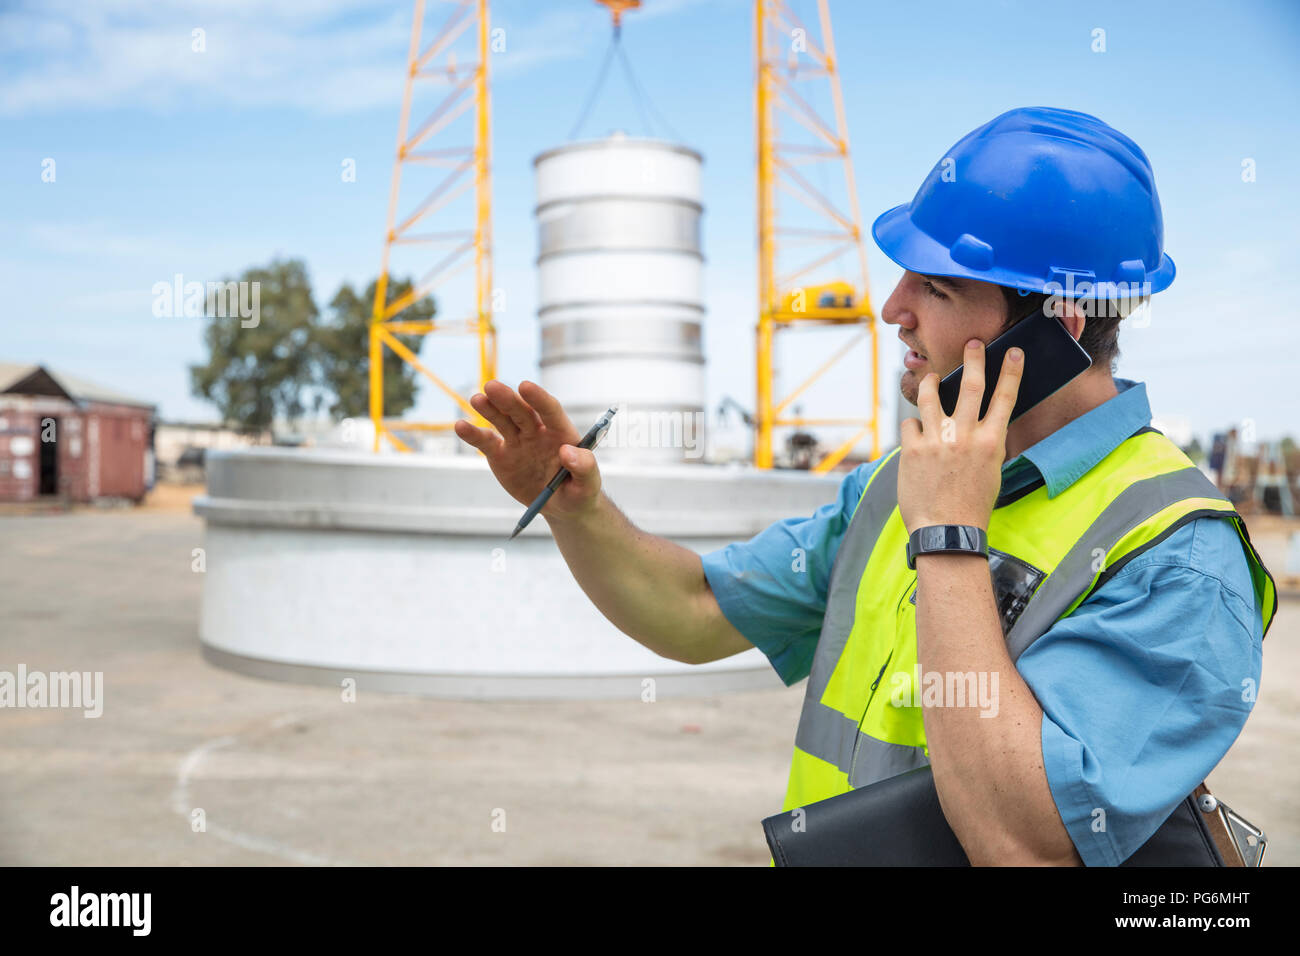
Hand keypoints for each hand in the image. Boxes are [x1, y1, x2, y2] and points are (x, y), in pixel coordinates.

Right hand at [453, 380, 602, 519]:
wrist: (560, 506)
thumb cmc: (579, 492)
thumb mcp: (588, 485)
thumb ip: (584, 467)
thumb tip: (568, 451)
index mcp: (561, 433)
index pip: (550, 410)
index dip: (538, 398)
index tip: (525, 386)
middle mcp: (537, 431)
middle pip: (522, 411)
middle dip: (508, 399)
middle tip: (492, 387)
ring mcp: (517, 441)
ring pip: (502, 420)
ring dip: (489, 409)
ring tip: (477, 399)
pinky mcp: (500, 454)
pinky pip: (485, 441)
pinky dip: (473, 434)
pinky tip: (460, 426)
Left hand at [897, 339, 1022, 534]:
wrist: (947, 531)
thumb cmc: (971, 506)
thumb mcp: (991, 472)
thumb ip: (986, 444)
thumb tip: (979, 424)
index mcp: (992, 442)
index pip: (1005, 398)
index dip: (1011, 372)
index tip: (1013, 352)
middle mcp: (965, 436)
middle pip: (971, 385)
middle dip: (973, 359)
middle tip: (972, 343)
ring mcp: (937, 440)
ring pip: (932, 397)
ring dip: (932, 383)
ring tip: (932, 378)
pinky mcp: (912, 449)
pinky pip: (911, 424)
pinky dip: (914, 428)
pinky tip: (917, 438)